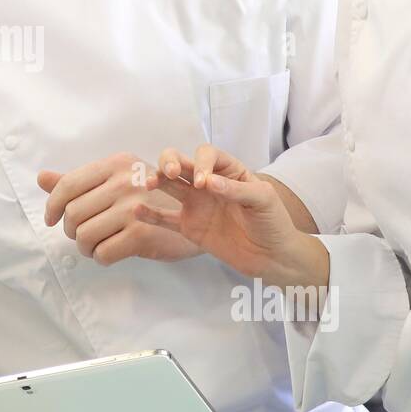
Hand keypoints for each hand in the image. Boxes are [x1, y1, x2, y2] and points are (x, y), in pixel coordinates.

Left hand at [37, 152, 203, 265]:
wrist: (198, 218)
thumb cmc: (152, 200)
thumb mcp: (117, 181)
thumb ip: (79, 181)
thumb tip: (41, 177)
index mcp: (116, 164)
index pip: (68, 184)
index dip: (53, 205)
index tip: (52, 220)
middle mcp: (124, 182)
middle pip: (72, 213)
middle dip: (72, 230)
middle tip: (83, 235)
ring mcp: (133, 208)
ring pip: (84, 235)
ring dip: (85, 247)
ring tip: (96, 245)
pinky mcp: (141, 234)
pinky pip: (102, 253)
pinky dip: (101, 257)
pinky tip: (110, 253)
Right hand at [135, 145, 328, 289]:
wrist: (272, 257)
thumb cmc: (273, 222)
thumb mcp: (263, 199)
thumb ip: (236, 189)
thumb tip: (207, 182)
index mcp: (228, 170)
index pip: (206, 155)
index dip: (201, 164)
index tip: (204, 183)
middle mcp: (207, 183)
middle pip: (182, 163)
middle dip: (171, 162)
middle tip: (170, 173)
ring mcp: (196, 204)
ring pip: (170, 186)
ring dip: (157, 180)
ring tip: (148, 183)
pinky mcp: (189, 227)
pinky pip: (165, 218)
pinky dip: (150, 214)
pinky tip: (137, 210)